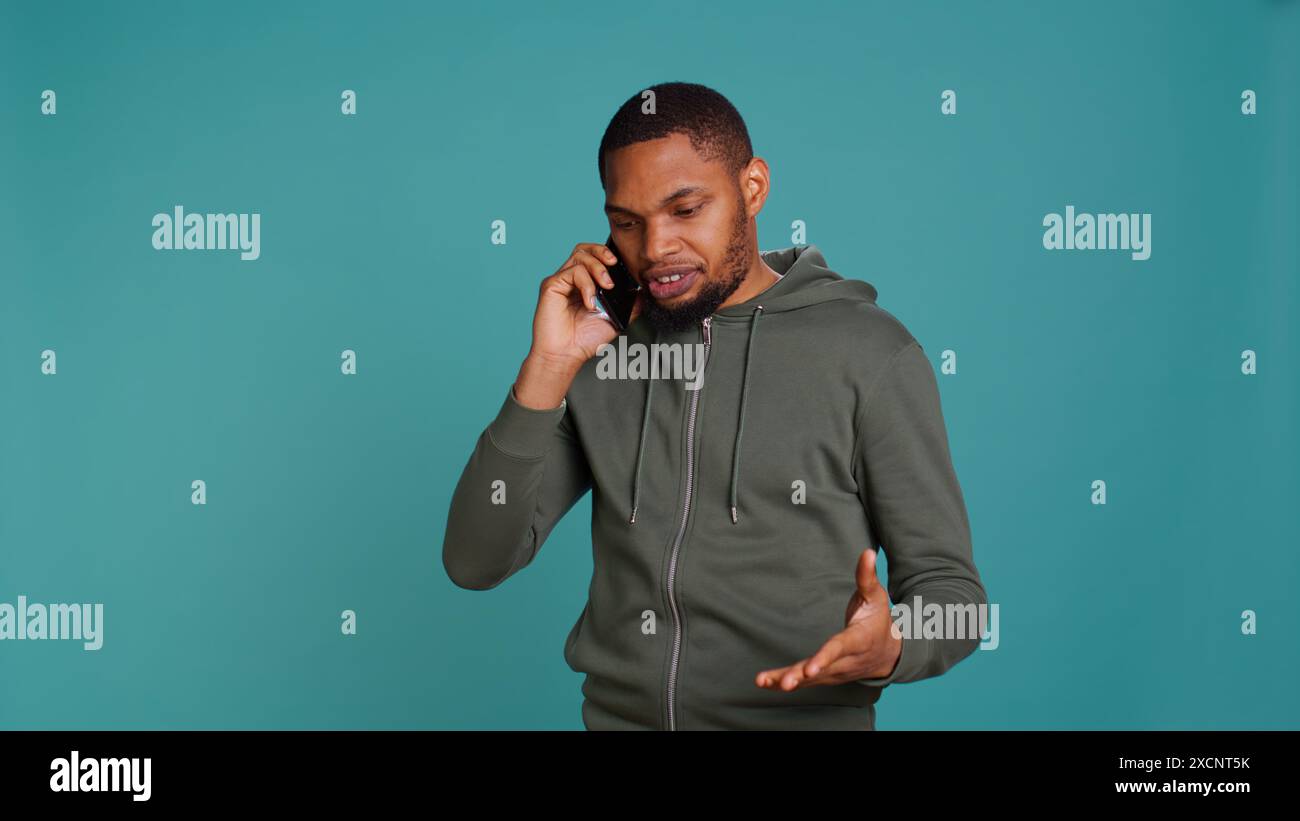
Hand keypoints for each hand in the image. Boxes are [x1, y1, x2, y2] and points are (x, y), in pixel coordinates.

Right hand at [514, 241, 643, 408]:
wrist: (565, 356)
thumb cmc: (582, 341)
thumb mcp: (614, 321)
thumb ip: (629, 306)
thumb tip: (643, 293)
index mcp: (582, 284)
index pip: (593, 257)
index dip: (607, 255)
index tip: (622, 264)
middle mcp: (569, 279)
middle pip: (584, 249)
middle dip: (602, 252)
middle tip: (614, 264)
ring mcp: (560, 281)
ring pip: (579, 256)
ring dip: (597, 267)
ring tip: (607, 286)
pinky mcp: (551, 286)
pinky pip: (572, 272)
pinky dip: (586, 285)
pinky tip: (590, 302)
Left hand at [755, 547, 903, 690]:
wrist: (888, 654)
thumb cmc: (878, 620)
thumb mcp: (876, 597)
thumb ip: (867, 576)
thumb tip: (867, 552)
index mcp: (858, 641)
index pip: (839, 649)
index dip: (824, 659)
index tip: (810, 669)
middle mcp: (846, 661)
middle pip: (822, 670)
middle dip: (801, 676)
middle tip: (784, 682)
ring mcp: (836, 672)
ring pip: (810, 680)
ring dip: (786, 680)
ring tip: (763, 681)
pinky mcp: (827, 677)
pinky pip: (805, 682)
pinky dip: (784, 682)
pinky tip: (765, 683)